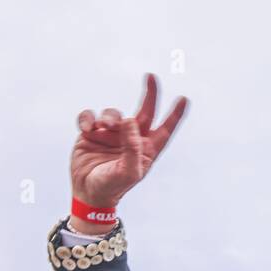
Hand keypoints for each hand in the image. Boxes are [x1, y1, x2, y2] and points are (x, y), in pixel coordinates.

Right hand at [70, 75, 187, 221]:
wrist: (87, 193)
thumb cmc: (112, 187)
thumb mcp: (127, 172)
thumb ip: (132, 148)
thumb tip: (131, 120)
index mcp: (145, 150)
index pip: (164, 129)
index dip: (175, 115)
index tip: (184, 99)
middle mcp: (130, 139)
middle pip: (145, 112)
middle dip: (150, 94)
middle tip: (152, 76)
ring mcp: (111, 135)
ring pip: (113, 113)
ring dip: (109, 116)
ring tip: (103, 127)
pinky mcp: (91, 133)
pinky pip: (90, 116)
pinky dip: (87, 119)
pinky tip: (86, 129)